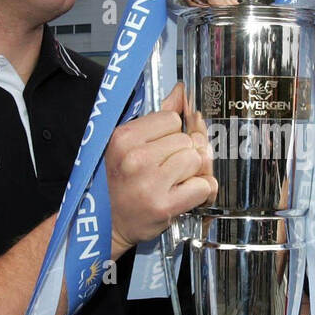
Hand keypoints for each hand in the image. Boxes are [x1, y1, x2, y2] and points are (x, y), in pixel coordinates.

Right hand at [107, 84, 215, 256]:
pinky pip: (204, 186)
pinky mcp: (164, 205)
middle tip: (169, 170)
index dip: (174, 134)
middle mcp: (135, 158)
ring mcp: (149, 182)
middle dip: (185, 154)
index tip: (163, 148)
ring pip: (197, 160)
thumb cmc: (122, 183)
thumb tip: (180, 90)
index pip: (172, 119)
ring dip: (194, 172)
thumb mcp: (130, 145)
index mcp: (124, 137)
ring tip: (176, 182)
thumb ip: (158, 116)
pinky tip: (184, 195)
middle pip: (188, 140)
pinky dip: (201, 192)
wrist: (111, 224)